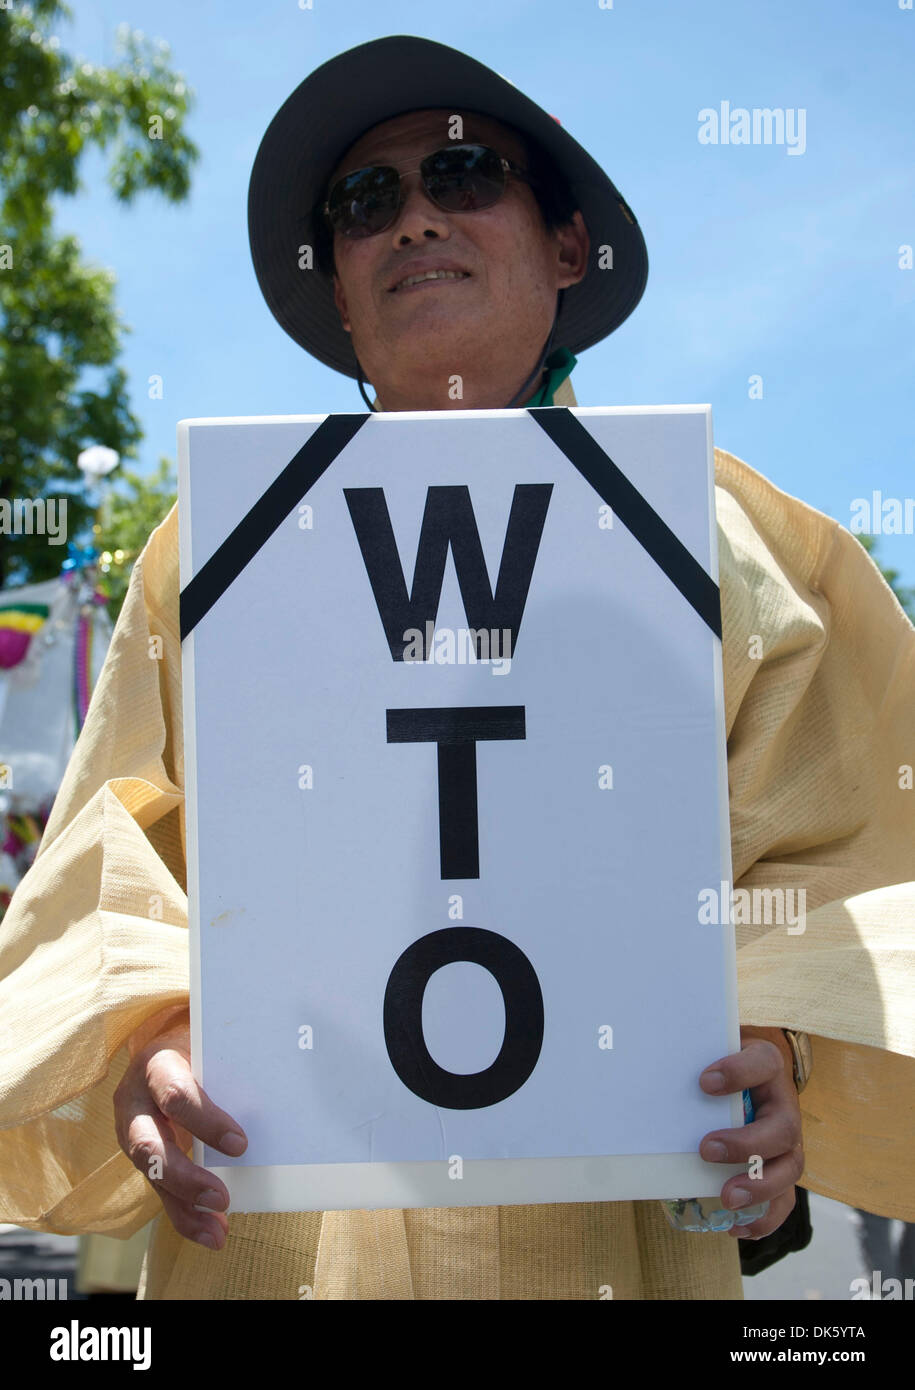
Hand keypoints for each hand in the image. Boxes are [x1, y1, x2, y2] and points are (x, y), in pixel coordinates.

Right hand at [113, 1005, 247, 1250]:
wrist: (165, 1049)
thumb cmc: (200, 1049)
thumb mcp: (210, 1048)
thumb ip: (231, 1069)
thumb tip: (288, 1089)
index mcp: (156, 1065)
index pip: (175, 1094)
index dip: (205, 1120)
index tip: (240, 1144)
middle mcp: (134, 1102)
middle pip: (148, 1145)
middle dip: (185, 1177)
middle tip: (222, 1198)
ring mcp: (132, 1132)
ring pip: (150, 1175)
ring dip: (185, 1207)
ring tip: (217, 1231)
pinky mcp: (141, 1159)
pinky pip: (158, 1193)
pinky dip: (185, 1216)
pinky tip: (212, 1231)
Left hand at [697, 1024, 803, 1238]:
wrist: (744, 1071)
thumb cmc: (718, 1062)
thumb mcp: (709, 1052)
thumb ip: (689, 1060)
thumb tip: (640, 1072)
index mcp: (767, 1066)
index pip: (764, 1062)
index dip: (739, 1072)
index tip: (704, 1082)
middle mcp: (783, 1103)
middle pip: (783, 1128)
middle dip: (746, 1145)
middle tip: (707, 1150)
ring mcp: (788, 1140)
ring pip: (790, 1168)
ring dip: (759, 1187)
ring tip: (726, 1198)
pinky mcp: (782, 1168)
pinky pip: (785, 1199)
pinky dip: (764, 1218)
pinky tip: (737, 1227)